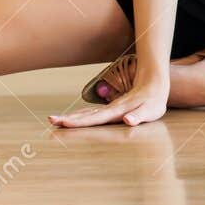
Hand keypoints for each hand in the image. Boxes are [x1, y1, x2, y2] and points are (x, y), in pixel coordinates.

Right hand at [48, 79, 168, 127]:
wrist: (153, 81)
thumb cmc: (154, 100)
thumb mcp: (151, 110)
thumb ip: (139, 116)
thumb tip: (127, 120)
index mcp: (117, 111)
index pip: (95, 118)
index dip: (79, 122)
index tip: (63, 123)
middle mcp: (110, 109)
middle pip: (86, 115)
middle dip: (68, 119)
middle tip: (51, 121)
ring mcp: (109, 108)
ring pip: (87, 113)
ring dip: (72, 117)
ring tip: (55, 120)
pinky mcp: (111, 108)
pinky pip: (92, 113)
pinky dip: (81, 116)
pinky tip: (73, 119)